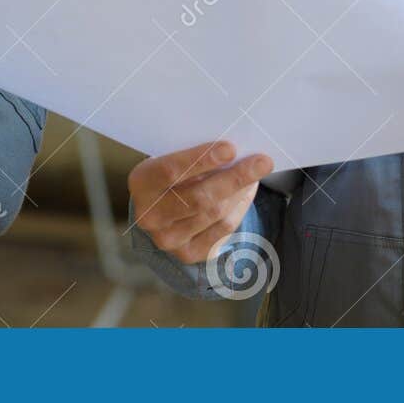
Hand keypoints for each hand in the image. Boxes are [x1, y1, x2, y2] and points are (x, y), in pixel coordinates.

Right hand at [129, 141, 272, 265]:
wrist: (160, 208)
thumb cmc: (173, 173)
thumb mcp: (171, 157)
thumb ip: (194, 155)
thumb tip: (234, 151)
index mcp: (141, 183)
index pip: (171, 171)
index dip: (201, 160)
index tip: (231, 148)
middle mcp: (150, 216)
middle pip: (199, 197)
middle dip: (235, 178)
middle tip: (262, 162)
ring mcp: (168, 239)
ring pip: (215, 214)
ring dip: (241, 192)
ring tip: (256, 173)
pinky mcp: (188, 254)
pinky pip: (223, 230)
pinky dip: (239, 208)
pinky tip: (246, 193)